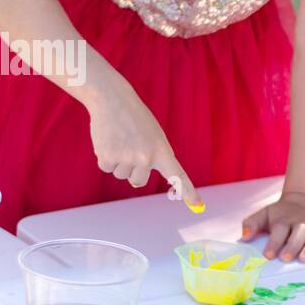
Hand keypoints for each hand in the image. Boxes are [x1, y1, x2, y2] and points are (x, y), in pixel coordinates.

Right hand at [86, 78, 201, 208]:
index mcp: (163, 151)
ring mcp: (127, 158)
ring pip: (121, 174)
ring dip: (117, 160)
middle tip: (130, 146)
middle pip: (138, 181)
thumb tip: (136, 182)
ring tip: (120, 139)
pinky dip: (105, 157)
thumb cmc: (135, 119)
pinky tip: (108, 139)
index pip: (178, 175)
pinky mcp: (108, 156)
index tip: (199, 206)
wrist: (112, 99)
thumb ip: (152, 158)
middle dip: (132, 169)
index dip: (188, 192)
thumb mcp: (153, 136)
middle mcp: (146, 157)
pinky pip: (106, 168)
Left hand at [240, 191, 304, 261]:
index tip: (268, 255)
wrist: (304, 199)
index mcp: (283, 219)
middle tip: (285, 258)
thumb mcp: (264, 214)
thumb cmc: (280, 213)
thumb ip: (251, 224)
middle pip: (298, 233)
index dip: (274, 243)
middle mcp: (301, 221)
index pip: (279, 230)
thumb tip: (244, 237)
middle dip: (292, 246)